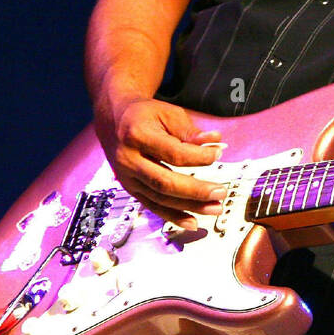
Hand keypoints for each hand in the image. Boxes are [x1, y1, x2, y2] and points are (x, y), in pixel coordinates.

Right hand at [94, 97, 226, 229]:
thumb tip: (214, 141)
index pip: (174, 153)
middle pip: (165, 181)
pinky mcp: (129, 188)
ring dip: (189, 206)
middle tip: (220, 192)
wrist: (113, 118)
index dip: (199, 156)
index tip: (218, 154)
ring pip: (159, 198)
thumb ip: (189, 130)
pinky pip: (151, 206)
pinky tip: (191, 221)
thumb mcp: (167, 113)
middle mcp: (129, 159)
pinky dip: (172, 216)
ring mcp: (127, 177)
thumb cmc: (143, 114)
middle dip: (196, 190)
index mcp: (138, 135)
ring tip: (214, 208)